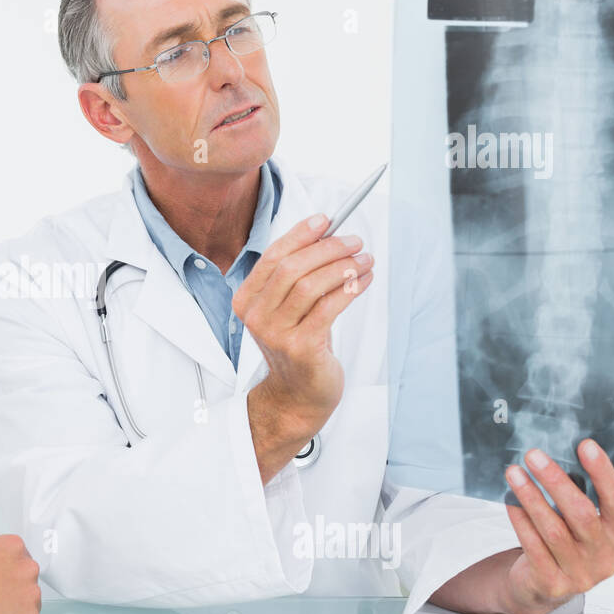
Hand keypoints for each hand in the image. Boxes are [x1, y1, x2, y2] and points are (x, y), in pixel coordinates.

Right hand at [233, 212, 373, 439]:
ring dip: (343, 267)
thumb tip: (328, 234)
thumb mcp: (289, 307)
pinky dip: (351, 289)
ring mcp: (275, 333)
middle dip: (328, 249)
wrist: (298, 393)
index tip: (327, 220)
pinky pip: (328, 308)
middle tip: (355, 242)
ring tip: (366, 261)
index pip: (273, 256)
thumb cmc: (298, 342)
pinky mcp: (300, 348)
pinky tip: (364, 281)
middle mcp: (255, 316)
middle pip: (292, 268)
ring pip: (311, 285)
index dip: (301, 234)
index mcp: (247, 299)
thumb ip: (298, 275)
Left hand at [499, 439, 613, 613]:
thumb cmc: (568, 546)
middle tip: (534, 456)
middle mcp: (607, 558)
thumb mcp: (584, 526)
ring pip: (553, 529)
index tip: (586, 445)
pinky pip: (533, 545)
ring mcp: (581, 575)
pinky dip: (520, 520)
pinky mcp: (552, 583)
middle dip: (556, 481)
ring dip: (531, 497)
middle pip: (582, 514)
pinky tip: (509, 501)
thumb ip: (582, 500)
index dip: (602, 472)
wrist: (545, 588)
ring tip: (514, 473)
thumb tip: (558, 456)